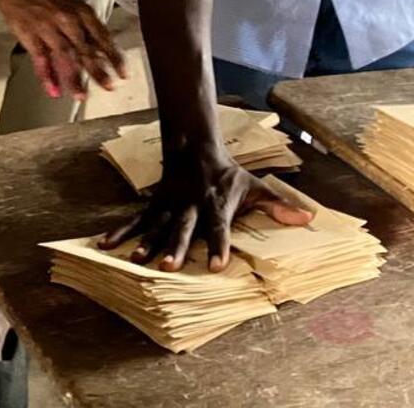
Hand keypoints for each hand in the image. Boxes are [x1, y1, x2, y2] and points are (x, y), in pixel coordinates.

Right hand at [0, 0, 125, 99]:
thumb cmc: (50, 0)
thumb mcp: (74, 7)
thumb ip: (87, 29)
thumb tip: (103, 53)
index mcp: (82, 12)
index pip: (102, 37)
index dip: (114, 56)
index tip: (123, 73)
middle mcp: (68, 20)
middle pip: (86, 49)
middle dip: (98, 70)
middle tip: (109, 87)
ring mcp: (48, 28)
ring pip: (64, 57)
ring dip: (74, 78)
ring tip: (81, 96)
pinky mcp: (30, 35)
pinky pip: (41, 59)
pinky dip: (47, 76)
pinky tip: (54, 91)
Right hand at [99, 144, 312, 271]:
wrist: (194, 147)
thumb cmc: (228, 174)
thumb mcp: (255, 187)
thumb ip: (278, 205)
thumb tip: (307, 218)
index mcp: (216, 205)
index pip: (219, 227)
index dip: (220, 245)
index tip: (218, 265)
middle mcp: (191, 207)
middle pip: (184, 229)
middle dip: (177, 247)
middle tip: (169, 266)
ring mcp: (170, 206)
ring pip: (157, 226)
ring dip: (146, 242)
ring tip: (137, 260)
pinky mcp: (155, 205)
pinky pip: (137, 220)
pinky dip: (121, 232)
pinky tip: (105, 246)